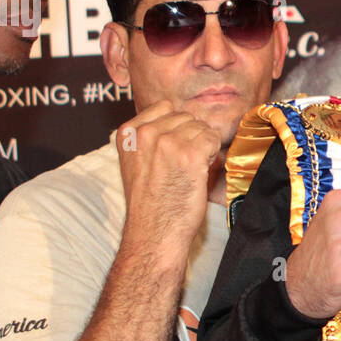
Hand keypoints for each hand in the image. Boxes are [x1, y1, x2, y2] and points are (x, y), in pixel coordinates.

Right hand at [116, 100, 222, 253]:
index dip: (176, 128)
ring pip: (202, 127)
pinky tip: (199, 172)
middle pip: (186, 116)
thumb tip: (184, 118)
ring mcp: (167, 142)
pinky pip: (213, 139)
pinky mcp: (190, 155)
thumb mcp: (137, 161)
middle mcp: (146, 133)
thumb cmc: (150, 203)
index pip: (165, 107)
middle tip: (181, 166)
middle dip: (191, 137)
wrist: (153, 234)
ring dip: (203, 146)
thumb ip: (151, 137)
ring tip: (189, 171)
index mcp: (128, 132)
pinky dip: (213, 154)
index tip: (170, 151)